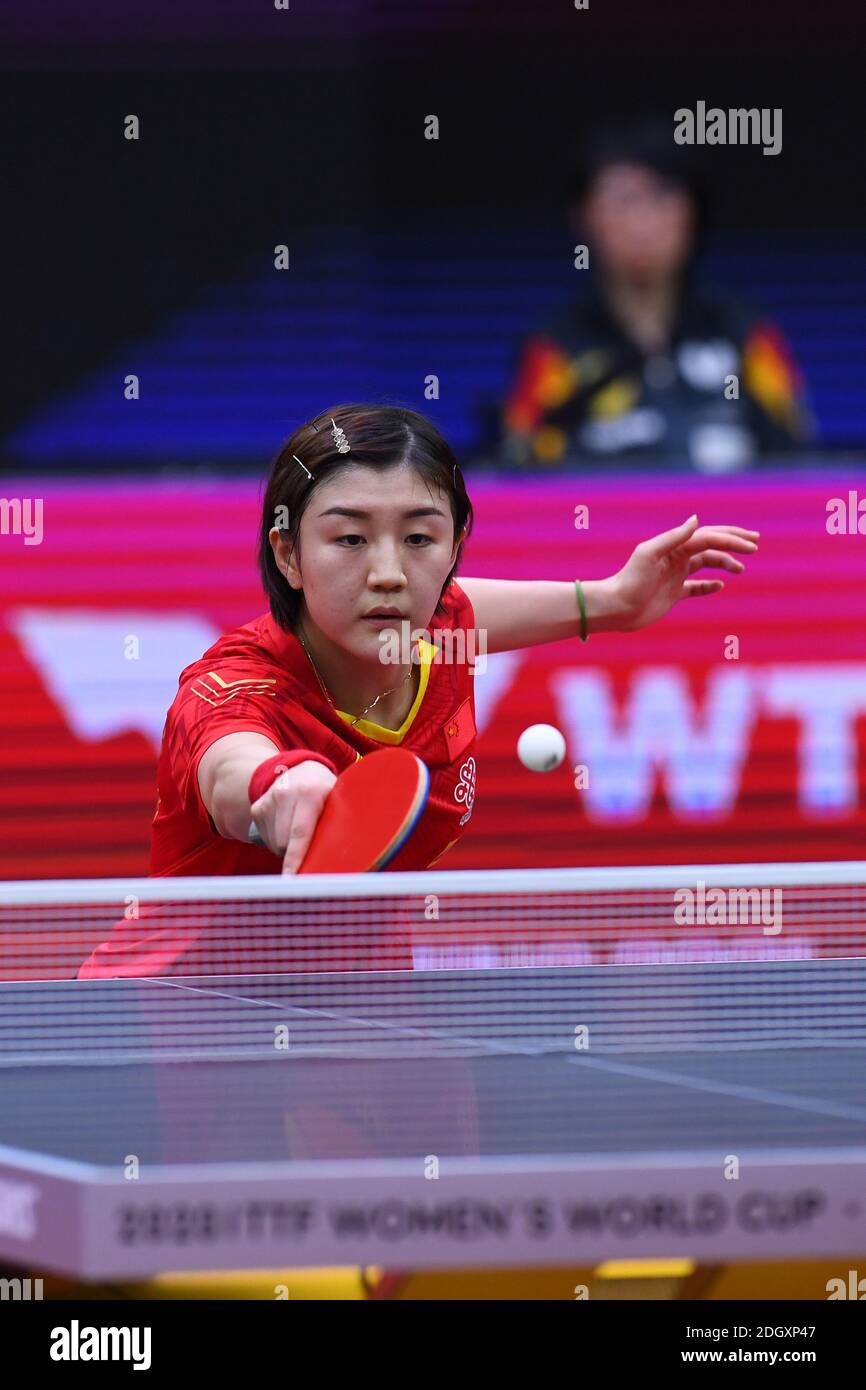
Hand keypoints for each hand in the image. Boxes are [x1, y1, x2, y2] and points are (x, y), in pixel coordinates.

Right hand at [249, 759, 337, 873]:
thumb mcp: (337, 802)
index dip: (295, 858)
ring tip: (298, 832)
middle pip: (284, 843)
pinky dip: (277, 840)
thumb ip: (337, 824)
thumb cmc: (327, 794)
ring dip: (286, 848)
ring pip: (274, 843)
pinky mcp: (258, 807)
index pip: (300, 833)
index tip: (291, 878)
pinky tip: (287, 826)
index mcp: (309, 792)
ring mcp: (268, 799)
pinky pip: (265, 838)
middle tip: (309, 846)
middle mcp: (285, 793)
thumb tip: (344, 857)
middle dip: (295, 854)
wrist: (302, 769)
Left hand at [608, 515, 759, 632]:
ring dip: (725, 563)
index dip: (731, 539)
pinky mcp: (673, 594)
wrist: (616, 608)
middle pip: (710, 545)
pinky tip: (720, 585)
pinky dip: (709, 585)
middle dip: (733, 541)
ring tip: (740, 569)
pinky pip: (696, 586)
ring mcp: (675, 575)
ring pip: (706, 564)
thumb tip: (697, 520)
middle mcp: (676, 558)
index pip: (708, 538)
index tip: (750, 546)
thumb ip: (674, 537)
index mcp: (673, 547)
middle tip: (755, 542)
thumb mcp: (649, 554)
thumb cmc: (630, 580)